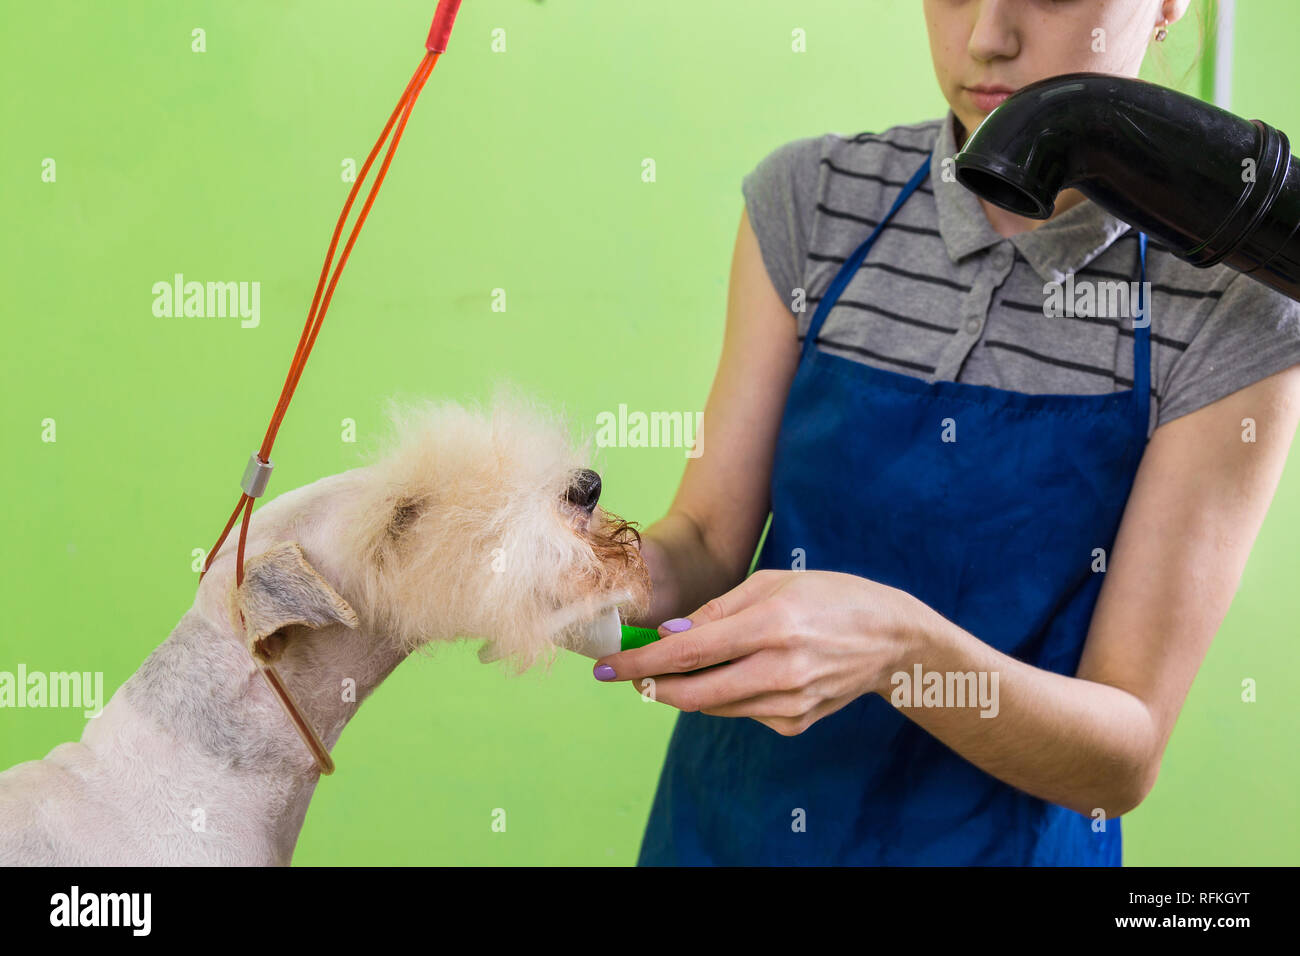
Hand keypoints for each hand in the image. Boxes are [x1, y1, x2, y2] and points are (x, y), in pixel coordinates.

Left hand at [593, 568, 928, 735]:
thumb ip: (718, 610)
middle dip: (650, 685)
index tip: (606, 665)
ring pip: (713, 705)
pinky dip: (726, 694)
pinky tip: (742, 671)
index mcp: (773, 624)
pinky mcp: (796, 722)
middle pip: (693, 692)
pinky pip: (741, 712)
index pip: (689, 651)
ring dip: (686, 687)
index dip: (641, 661)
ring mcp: (790, 702)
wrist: (890, 638)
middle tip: (626, 673)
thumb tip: (670, 635)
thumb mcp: (773, 582)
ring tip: (683, 663)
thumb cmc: (828, 597)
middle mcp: (782, 669)